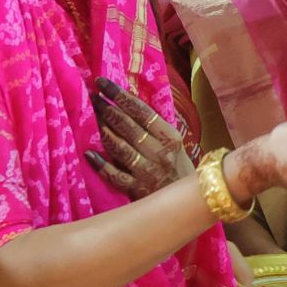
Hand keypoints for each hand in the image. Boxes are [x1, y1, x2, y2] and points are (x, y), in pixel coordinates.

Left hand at [88, 81, 200, 203]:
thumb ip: (156, 128)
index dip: (121, 95)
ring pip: (120, 148)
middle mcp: (160, 153)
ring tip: (92, 116)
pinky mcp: (138, 191)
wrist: (196, 202)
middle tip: (93, 96)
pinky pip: (115, 176)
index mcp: (171, 138)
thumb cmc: (181, 171)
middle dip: (108, 109)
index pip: (142, 111)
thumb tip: (129, 104)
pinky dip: (102, 165)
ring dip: (104, 130)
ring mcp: (148, 172)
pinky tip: (90, 154)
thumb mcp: (176, 146)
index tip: (103, 83)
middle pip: (129, 127)